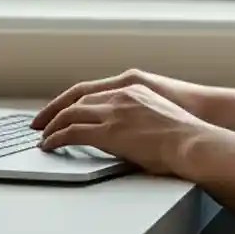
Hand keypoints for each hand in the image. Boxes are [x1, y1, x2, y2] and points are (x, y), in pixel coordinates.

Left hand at [33, 69, 234, 135]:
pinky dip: (56, 138)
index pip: (92, 90)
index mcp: (133, 88)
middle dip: (55, 110)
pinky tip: (49, 145)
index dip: (71, 100)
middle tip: (39, 122)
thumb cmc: (186, 137)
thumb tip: (129, 135)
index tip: (60, 108)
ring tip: (41, 136)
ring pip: (71, 113)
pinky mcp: (110, 131)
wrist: (195, 143)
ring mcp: (114, 112)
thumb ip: (139, 118)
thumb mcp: (160, 116)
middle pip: (76, 98)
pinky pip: (73, 132)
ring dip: (52, 125)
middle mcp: (121, 95)